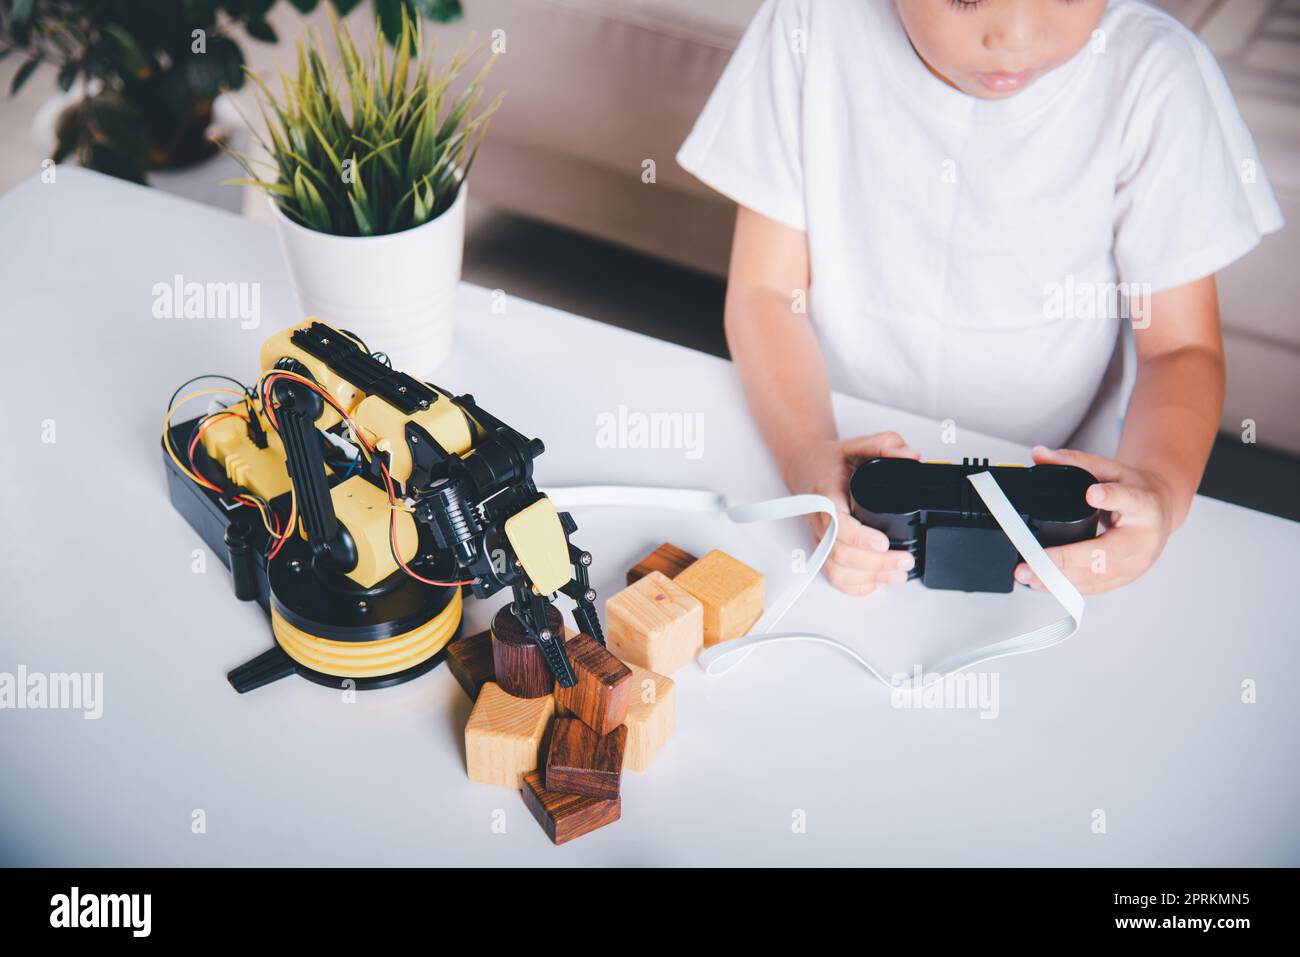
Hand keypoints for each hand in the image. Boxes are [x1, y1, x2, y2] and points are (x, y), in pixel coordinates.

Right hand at [783, 431, 920, 595]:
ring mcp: (820, 538)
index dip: (858, 537)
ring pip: (836, 569)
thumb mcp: (858, 444)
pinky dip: (855, 586)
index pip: (836, 522)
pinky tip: (876, 582)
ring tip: (897, 574)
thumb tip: (911, 456)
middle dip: (874, 563)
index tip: (882, 542)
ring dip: (868, 578)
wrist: (807, 469)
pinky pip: (833, 576)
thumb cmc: (830, 461)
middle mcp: (820, 520)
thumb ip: (885, 443)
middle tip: (904, 559)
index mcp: (826, 494)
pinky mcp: (824, 549)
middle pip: (839, 553)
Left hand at [1015, 446, 1181, 594]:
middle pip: (1105, 552)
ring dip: (1057, 578)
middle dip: (1065, 558)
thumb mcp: (1110, 469)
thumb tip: (1039, 453)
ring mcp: (1135, 564)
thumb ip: (1074, 461)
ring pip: (1096, 576)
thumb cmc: (1137, 491)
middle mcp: (1143, 539)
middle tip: (1034, 558)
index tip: (1092, 494)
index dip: (1111, 498)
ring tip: (1027, 574)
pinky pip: (1093, 587)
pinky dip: (1065, 586)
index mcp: (1145, 505)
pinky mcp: (1124, 578)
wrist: (1160, 512)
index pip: (1130, 500)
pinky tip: (1041, 583)